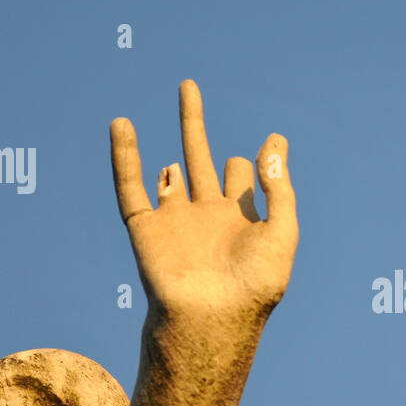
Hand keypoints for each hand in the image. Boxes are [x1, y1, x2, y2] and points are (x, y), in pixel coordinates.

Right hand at [109, 79, 297, 323]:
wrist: (212, 318)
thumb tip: (274, 141)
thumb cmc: (254, 284)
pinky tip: (123, 126)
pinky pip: (129, 186)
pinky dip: (124, 156)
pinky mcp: (146, 228)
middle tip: (188, 87)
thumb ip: (279, 187)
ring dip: (167, 137)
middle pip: (199, 157)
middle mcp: (206, 215)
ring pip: (167, 168)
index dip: (258, 162)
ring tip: (173, 98)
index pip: (242, 175)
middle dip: (194, 123)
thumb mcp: (282, 232)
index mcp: (240, 219)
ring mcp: (175, 220)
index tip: (270, 148)